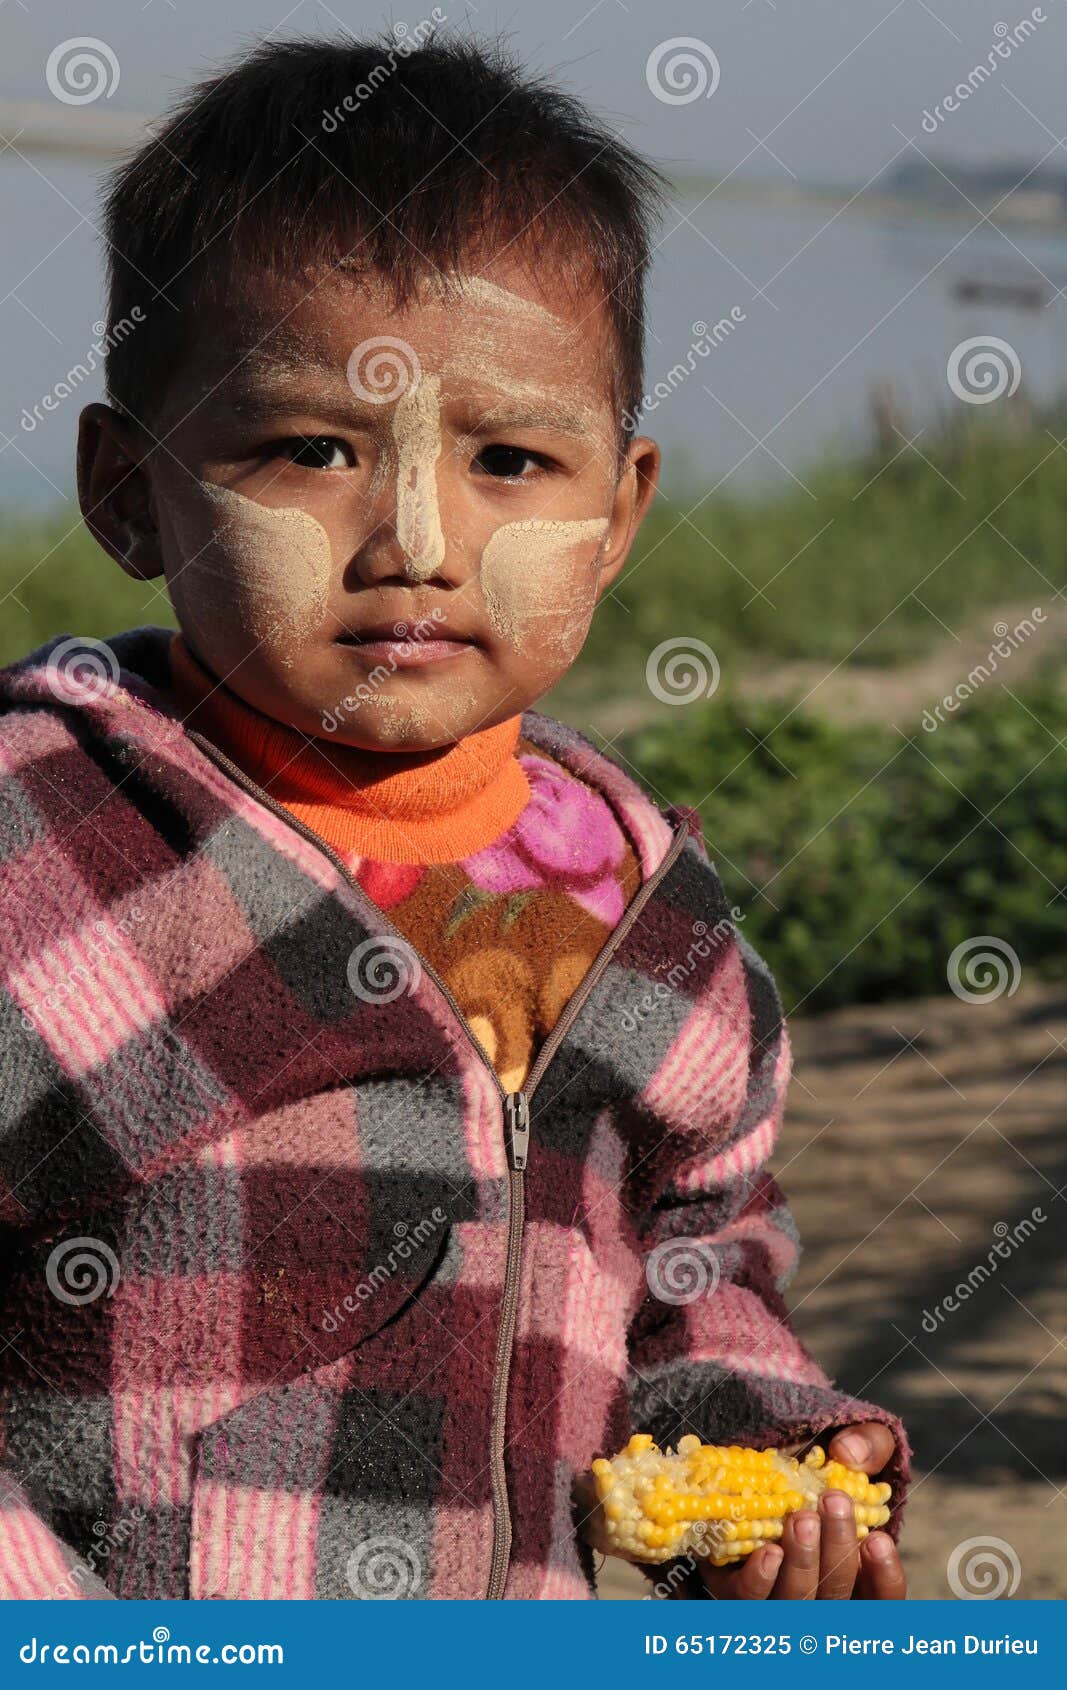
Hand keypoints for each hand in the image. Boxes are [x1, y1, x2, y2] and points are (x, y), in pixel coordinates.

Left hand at [691, 1423, 904, 1599]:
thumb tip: (849, 1452)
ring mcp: (777, 1597)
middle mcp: (819, 1595)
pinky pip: (749, 1601)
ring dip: (802, 1563)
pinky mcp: (734, 1591)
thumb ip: (868, 1443)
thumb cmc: (809, 1464)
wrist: (742, 1469)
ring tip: (802, 1519)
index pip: (883, 1599)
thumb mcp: (847, 1446)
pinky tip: (769, 1553)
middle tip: (832, 1501)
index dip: (884, 1577)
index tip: (877, 1539)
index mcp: (854, 1573)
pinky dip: (760, 1581)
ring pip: (797, 1602)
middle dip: (838, 1550)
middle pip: (837, 1596)